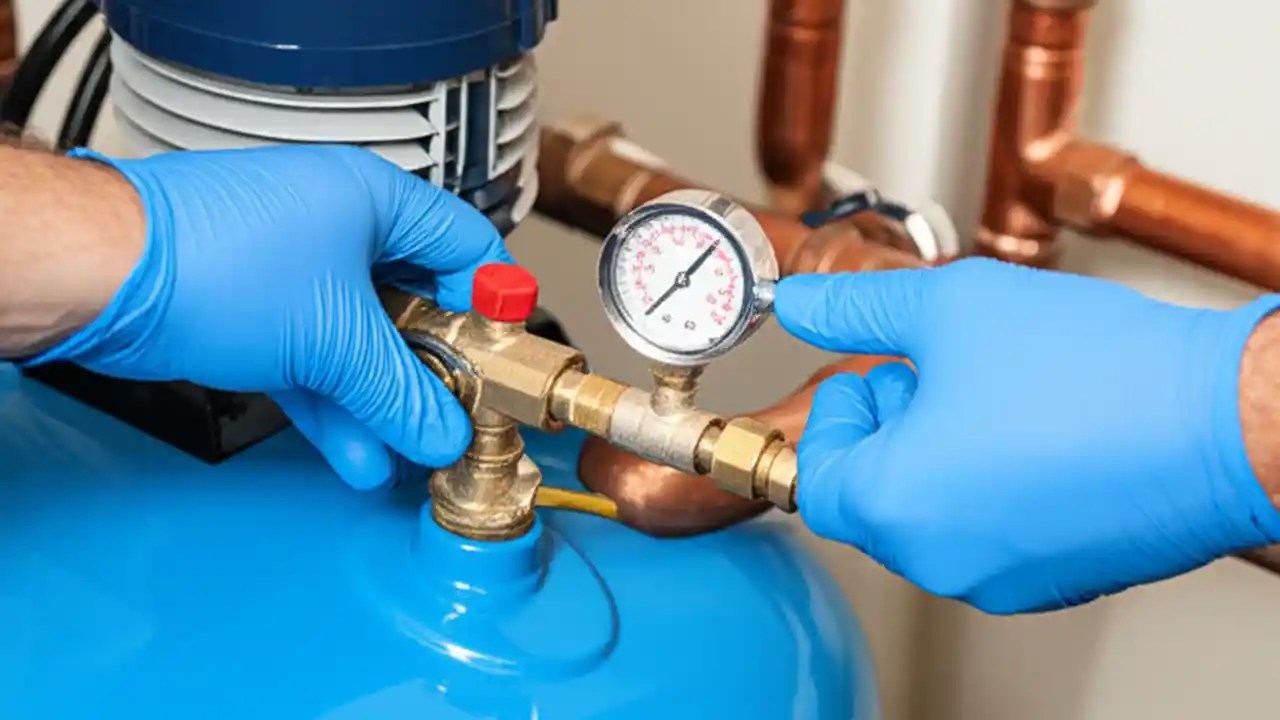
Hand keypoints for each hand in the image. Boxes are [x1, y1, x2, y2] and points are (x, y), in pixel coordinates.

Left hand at [27, 145, 510, 489]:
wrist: (102, 276)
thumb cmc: (207, 259)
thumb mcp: (334, 338)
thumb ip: (401, 393)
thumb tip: (442, 430)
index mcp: (374, 200)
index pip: (467, 246)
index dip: (494, 303)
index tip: (503, 355)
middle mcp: (339, 226)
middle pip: (418, 302)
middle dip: (437, 369)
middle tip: (459, 412)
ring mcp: (297, 270)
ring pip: (365, 342)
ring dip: (387, 402)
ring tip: (410, 451)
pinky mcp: (260, 312)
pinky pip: (318, 364)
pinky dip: (339, 408)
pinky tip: (360, 454)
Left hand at [775, 258, 1279, 612]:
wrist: (1224, 421)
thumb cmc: (1097, 374)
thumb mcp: (948, 308)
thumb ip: (858, 307)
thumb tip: (806, 303)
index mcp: (895, 506)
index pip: (816, 479)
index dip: (839, 415)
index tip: (870, 374)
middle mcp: (940, 559)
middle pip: (872, 499)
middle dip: (888, 427)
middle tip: (929, 371)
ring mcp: (1003, 578)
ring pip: (932, 515)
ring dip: (937, 451)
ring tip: (988, 388)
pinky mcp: (1058, 578)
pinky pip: (992, 532)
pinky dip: (990, 482)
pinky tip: (1034, 425)